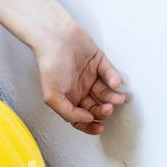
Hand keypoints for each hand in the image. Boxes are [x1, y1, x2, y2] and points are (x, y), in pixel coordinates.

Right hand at [34, 19, 126, 134]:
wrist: (56, 38)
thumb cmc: (49, 64)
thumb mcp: (52, 96)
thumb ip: (68, 112)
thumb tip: (87, 119)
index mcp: (67, 99)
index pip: (80, 118)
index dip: (90, 126)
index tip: (100, 128)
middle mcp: (79, 90)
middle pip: (95, 107)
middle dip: (103, 111)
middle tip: (107, 109)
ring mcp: (89, 77)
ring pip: (105, 93)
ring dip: (113, 98)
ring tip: (117, 98)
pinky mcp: (99, 63)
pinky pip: (110, 74)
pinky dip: (114, 79)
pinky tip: (114, 82)